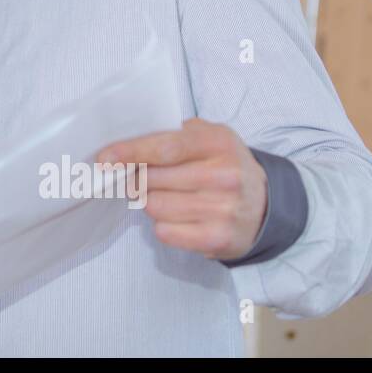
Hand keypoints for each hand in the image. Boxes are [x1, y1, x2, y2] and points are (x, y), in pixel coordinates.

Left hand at [96, 119, 267, 260]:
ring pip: (155, 206)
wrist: (266, 207)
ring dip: (151, 202)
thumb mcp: (209, 137)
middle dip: (139, 179)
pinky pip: (166, 231)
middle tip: (146, 178)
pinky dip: (164, 225)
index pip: (165, 147)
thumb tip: (126, 143)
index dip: (130, 153)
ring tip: (171, 197)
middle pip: (153, 179)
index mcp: (218, 143)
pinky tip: (181, 218)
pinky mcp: (217, 238)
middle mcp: (224, 176)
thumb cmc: (225, 166)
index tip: (105, 159)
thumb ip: (172, 133)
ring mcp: (223, 209)